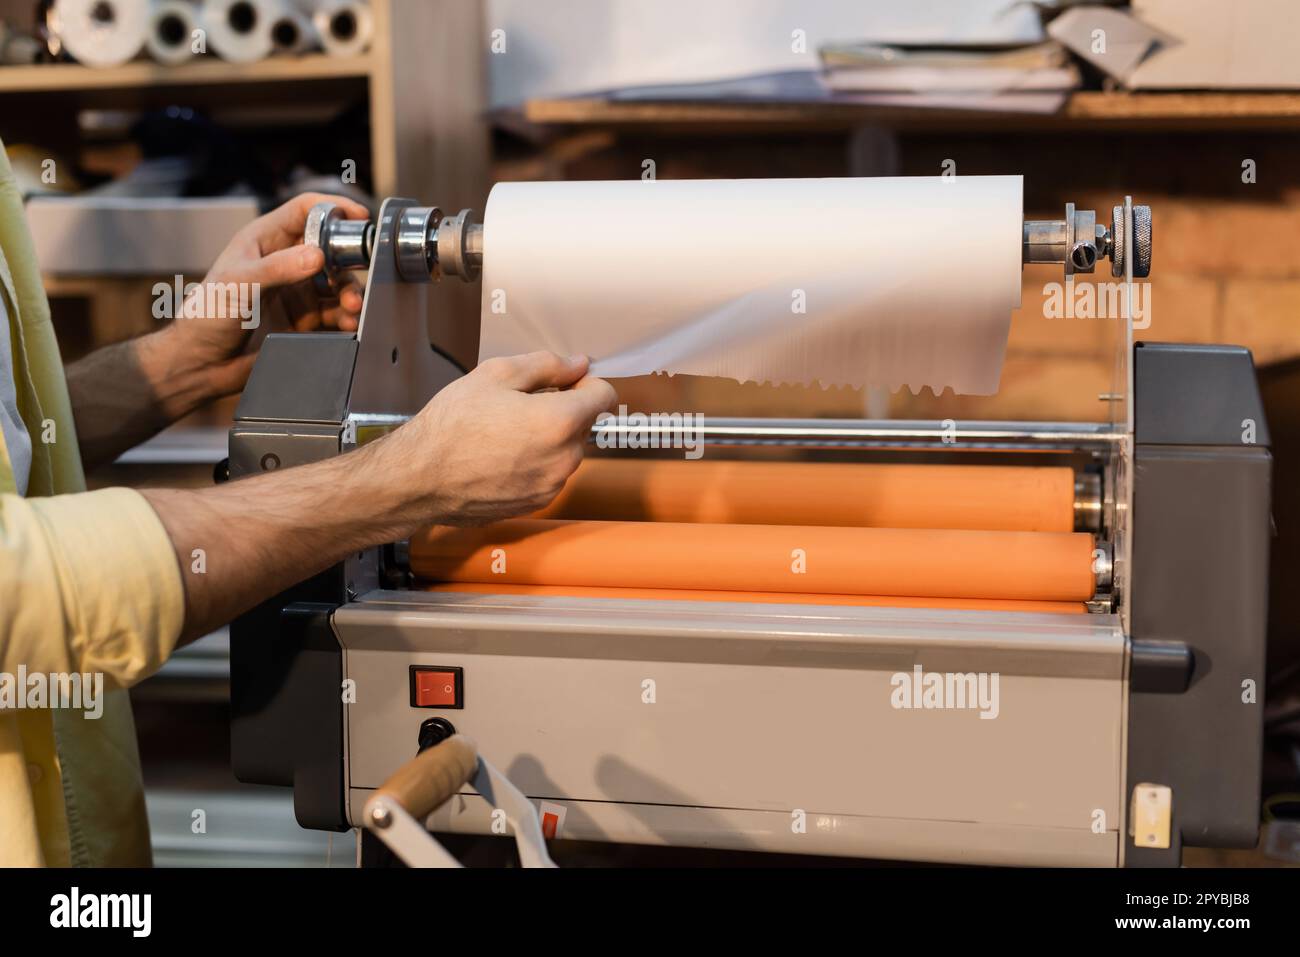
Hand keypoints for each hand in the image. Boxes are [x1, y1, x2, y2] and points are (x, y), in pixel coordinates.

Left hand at [157, 192, 370, 400]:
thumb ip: (278, 269)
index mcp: (264, 240)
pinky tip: (349, 323)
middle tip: (364, 271)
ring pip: (337, 283)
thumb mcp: (239, 285)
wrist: (201, 364)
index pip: (305, 210)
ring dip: (351, 293)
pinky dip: (347, 317)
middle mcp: (284, 262)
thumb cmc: (206, 317)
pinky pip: (335, 313)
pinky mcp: (304, 320)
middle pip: (330, 248)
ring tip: (353, 307)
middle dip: (350, 260)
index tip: (359, 217)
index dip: (333, 208)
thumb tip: (317, 255)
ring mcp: (295, 291)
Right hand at [373, 352, 616, 528]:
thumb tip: (578, 364)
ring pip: (567, 450)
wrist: (420, 479)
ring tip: (505, 432)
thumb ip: (546, 365)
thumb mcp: (495, 375)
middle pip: (586, 423)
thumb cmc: (451, 425)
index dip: (585, 383)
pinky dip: (536, 462)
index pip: (605, 396)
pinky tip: (501, 455)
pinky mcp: (537, 503)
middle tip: (520, 405)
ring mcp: (552, 485)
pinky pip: (550, 473)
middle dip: (563, 410)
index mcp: (560, 421)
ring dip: (550, 438)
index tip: (562, 382)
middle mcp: (564, 458)